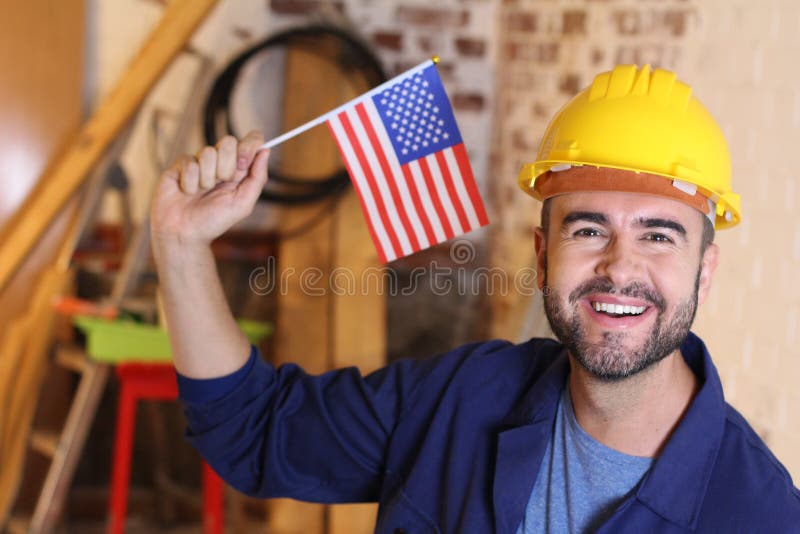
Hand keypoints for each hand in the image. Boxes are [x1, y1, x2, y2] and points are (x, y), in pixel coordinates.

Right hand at [150, 131, 268, 248]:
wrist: (184, 233)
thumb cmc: (214, 221)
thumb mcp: (243, 204)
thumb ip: (257, 178)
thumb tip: (266, 151)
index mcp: (240, 170)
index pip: (252, 141)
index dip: (249, 145)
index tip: (243, 163)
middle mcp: (221, 162)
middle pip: (229, 141)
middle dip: (226, 166)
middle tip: (220, 184)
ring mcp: (201, 162)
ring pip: (208, 152)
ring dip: (207, 179)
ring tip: (201, 193)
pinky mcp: (181, 165)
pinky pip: (189, 162)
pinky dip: (190, 182)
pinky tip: (187, 191)